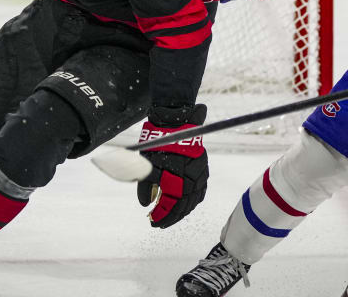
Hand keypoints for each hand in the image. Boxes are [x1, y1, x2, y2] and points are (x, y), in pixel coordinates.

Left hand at [137, 104, 208, 227]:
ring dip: (182, 210)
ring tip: (172, 215)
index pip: (169, 207)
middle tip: (160, 222)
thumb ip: (145, 188)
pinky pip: (200, 191)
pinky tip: (187, 203)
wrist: (176, 125)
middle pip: (182, 207)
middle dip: (171, 217)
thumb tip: (146, 204)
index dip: (161, 216)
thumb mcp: (147, 167)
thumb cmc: (159, 146)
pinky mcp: (203, 170)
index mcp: (177, 184)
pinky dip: (193, 200)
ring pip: (193, 201)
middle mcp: (191, 183)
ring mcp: (199, 177)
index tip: (152, 221)